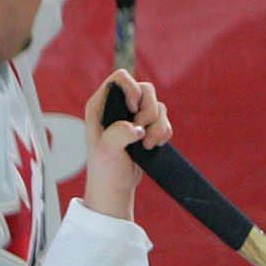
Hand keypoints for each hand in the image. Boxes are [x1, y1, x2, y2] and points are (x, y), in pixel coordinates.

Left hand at [83, 70, 169, 218]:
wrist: (116, 187)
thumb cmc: (105, 169)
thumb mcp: (107, 151)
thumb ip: (118, 134)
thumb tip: (136, 128)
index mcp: (101, 105)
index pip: (121, 78)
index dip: (132, 89)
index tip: (134, 109)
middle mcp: (118, 107)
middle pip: (146, 90)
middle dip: (150, 112)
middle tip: (142, 132)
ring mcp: (133, 117)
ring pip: (158, 106)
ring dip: (159, 126)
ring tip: (147, 145)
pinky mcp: (147, 128)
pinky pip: (165, 120)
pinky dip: (164, 132)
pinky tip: (154, 146)